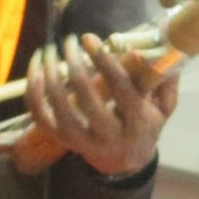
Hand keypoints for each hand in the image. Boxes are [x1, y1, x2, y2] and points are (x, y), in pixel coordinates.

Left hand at [23, 33, 178, 177]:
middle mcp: (110, 136)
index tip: (90, 38)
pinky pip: (41, 116)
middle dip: (75, 64)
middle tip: (69, 40)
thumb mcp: (163, 107)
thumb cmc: (145, 124)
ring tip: (50, 50)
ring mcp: (83, 141)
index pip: (121, 90)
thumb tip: (164, 48)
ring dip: (51, 75)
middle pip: (88, 98)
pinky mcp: (63, 140)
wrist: (126, 160)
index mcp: (137, 124)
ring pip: (59, 108)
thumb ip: (165, 80)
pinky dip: (34, 92)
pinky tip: (37, 69)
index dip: (105, 62)